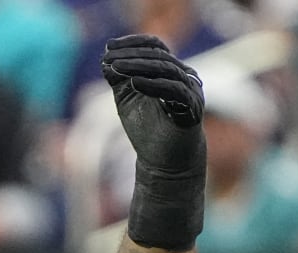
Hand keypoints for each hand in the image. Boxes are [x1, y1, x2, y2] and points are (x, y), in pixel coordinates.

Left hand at [101, 34, 204, 250]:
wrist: (163, 163)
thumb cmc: (148, 130)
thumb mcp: (127, 100)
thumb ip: (119, 79)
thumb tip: (105, 59)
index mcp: (171, 72)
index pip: (156, 47)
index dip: (134, 42)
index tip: (109, 45)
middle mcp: (185, 78)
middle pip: (160, 57)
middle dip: (131, 55)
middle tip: (108, 58)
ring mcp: (191, 93)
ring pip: (167, 71)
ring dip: (138, 67)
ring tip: (115, 67)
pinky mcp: (191, 111)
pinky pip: (175, 92)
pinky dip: (154, 85)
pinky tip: (134, 83)